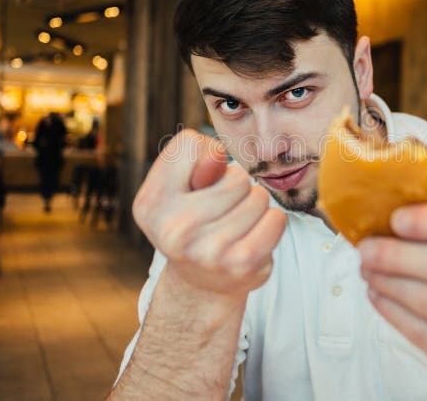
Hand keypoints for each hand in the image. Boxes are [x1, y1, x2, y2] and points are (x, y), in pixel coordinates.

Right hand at [132, 129, 286, 296]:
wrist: (202, 282)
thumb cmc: (193, 218)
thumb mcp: (179, 185)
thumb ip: (195, 158)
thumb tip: (216, 156)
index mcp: (150, 203)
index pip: (188, 143)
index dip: (203, 156)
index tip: (196, 182)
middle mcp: (173, 230)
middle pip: (236, 176)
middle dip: (236, 186)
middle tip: (220, 209)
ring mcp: (208, 250)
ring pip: (259, 196)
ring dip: (254, 205)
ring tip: (234, 224)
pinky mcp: (242, 263)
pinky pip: (276, 218)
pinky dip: (270, 222)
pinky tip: (251, 236)